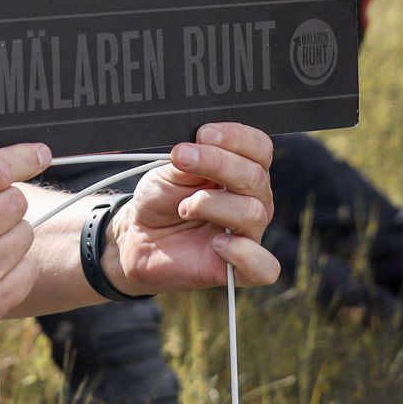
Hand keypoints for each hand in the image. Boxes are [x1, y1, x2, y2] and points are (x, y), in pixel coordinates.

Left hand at [107, 122, 279, 292]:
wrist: (137, 236)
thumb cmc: (160, 200)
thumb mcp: (171, 170)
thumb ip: (195, 157)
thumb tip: (207, 145)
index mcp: (242, 172)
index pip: (259, 148)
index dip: (235, 137)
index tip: (202, 134)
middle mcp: (253, 201)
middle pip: (255, 177)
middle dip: (216, 163)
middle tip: (181, 158)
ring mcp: (249, 235)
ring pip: (252, 212)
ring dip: (210, 203)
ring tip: (183, 207)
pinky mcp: (239, 269)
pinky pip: (264, 266)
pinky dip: (244, 253)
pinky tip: (217, 244)